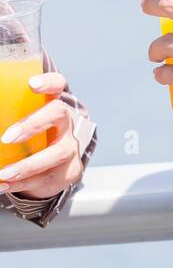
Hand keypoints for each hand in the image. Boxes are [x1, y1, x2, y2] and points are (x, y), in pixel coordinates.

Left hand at [0, 73, 86, 199]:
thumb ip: (7, 116)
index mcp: (53, 104)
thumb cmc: (33, 138)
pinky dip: (21, 184)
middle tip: (7, 137)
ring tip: (2, 174)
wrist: (56, 167)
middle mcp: (66, 123)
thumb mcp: (23, 123)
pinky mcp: (69, 171)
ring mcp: (70, 147)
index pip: (57, 85)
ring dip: (26, 165)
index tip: (31, 84)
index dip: (48, 82)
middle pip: (58, 113)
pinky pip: (47, 178)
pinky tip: (2, 185)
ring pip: (55, 154)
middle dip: (33, 124)